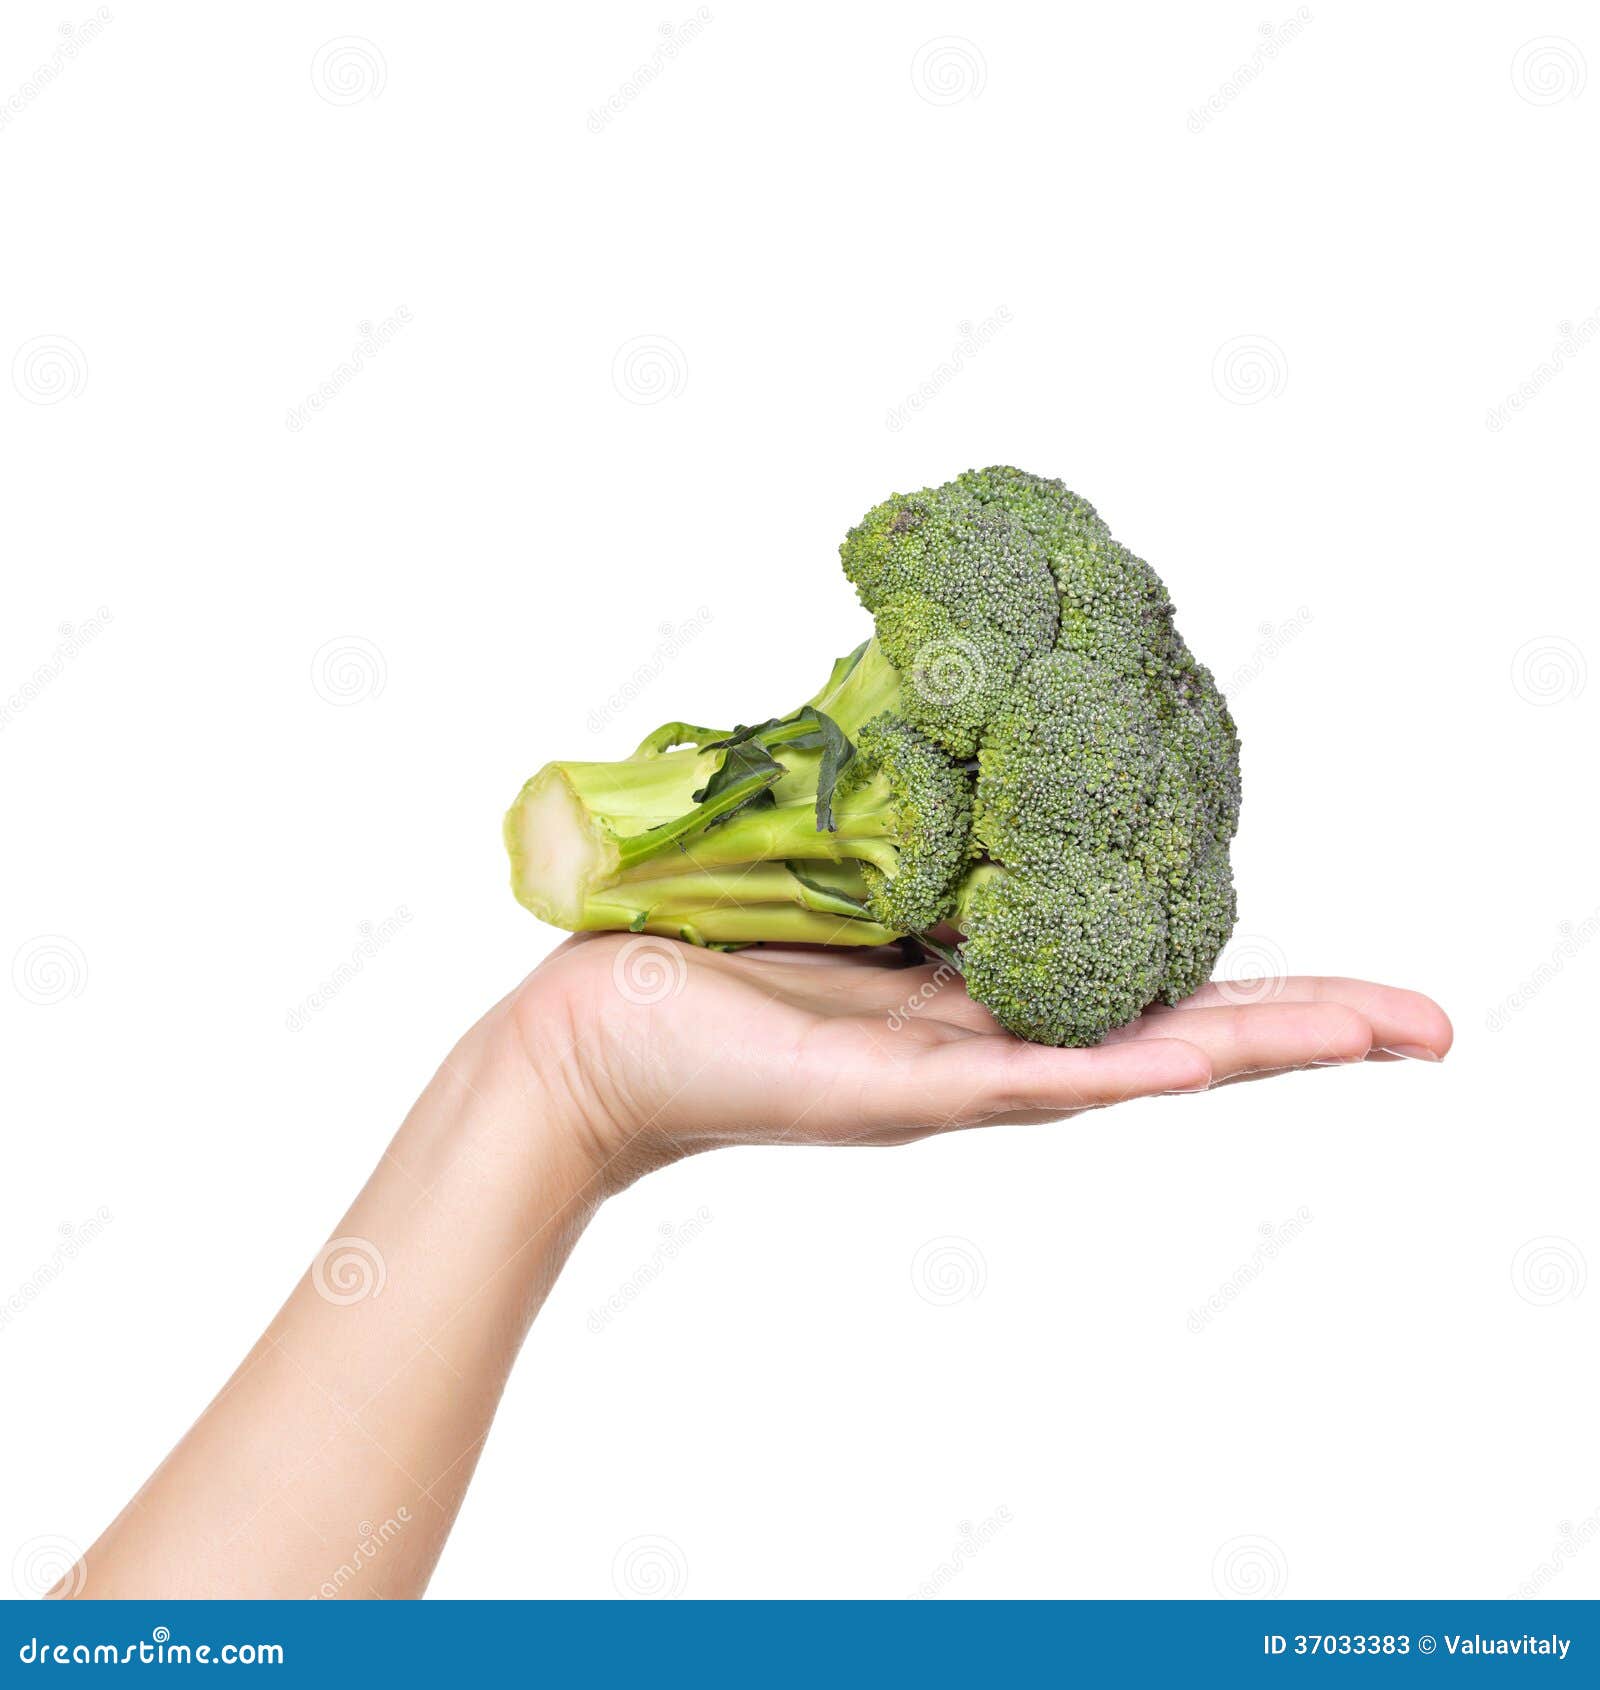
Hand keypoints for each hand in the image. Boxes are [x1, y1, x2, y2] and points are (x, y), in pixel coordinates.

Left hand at [506, 935, 1451, 1186]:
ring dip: (1244, 1048)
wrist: (592, 1032)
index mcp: (985, 998)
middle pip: (1169, 1036)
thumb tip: (968, 735)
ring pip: (1119, 1066)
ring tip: (1369, 1033)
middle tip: (1429, 1025)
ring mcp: (944, 1079)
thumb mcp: (843, 879)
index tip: (1358, 974)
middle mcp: (987, 1048)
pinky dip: (1103, 1066)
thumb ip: (923, 841)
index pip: (1144, 984)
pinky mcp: (879, 1090)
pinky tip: (1190, 1056)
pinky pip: (1007, 1077)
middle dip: (1300, 1026)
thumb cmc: (708, 950)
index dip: (1257, 980)